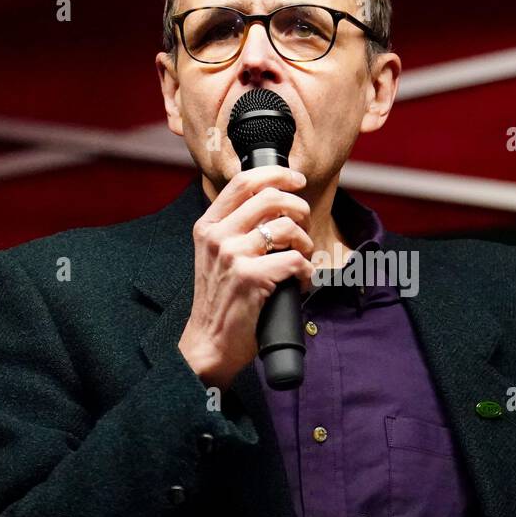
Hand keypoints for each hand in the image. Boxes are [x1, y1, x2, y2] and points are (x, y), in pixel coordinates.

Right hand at [178, 166, 315, 390]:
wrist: (209, 343)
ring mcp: (232, 256)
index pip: (243, 181)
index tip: (297, 180)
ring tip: (303, 259)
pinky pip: (295, 261)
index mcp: (208, 226)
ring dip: (306, 243)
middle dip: (299, 207)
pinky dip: (307, 272)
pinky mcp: (250, 278)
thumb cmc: (221, 301)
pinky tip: (301, 283)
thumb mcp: (216, 256)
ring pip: (286, 228)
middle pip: (270, 197)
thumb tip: (277, 206)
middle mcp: (217, 236)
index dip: (277, 174)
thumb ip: (236, 229)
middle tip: (304, 225)